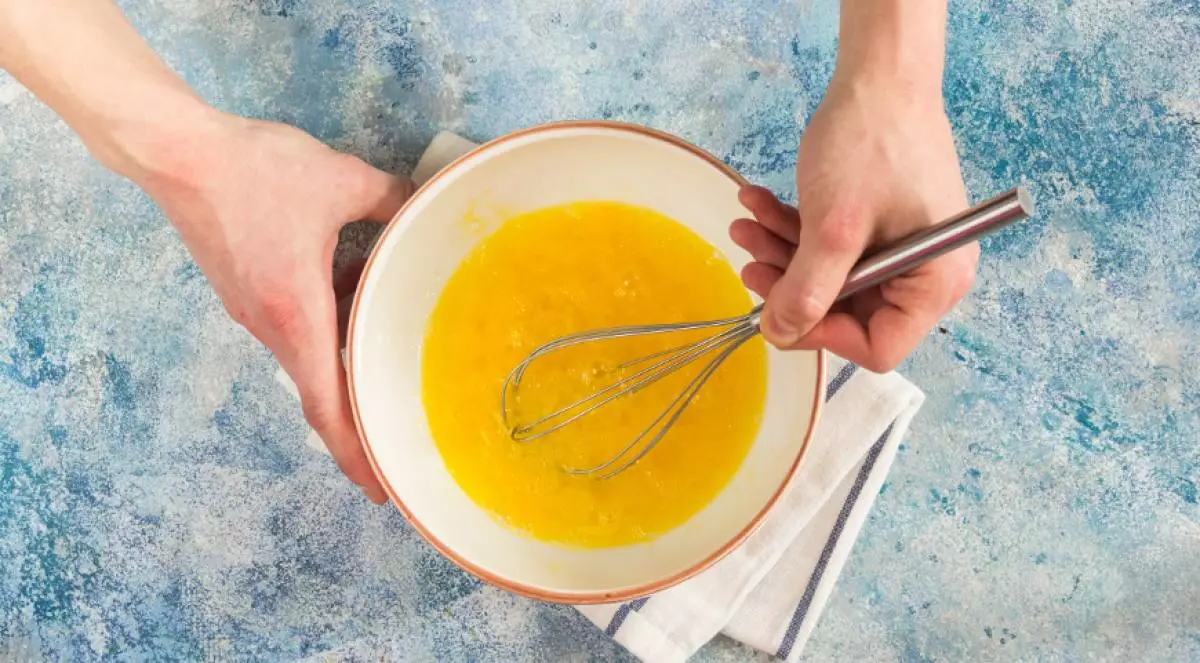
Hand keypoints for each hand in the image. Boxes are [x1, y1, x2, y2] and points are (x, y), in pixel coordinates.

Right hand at [137, 111, 410, 502]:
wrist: (177, 154)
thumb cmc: (253, 171)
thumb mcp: (341, 181)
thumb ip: (391, 200)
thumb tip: (419, 205)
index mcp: (296, 316)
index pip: (328, 406)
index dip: (355, 453)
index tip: (379, 488)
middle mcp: (269, 327)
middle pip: (321, 389)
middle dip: (361, 412)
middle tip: (403, 426)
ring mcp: (250, 311)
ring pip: (310, 351)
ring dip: (346, 346)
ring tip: (384, 320)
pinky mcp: (243, 292)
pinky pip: (293, 323)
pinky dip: (327, 315)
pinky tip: (347, 272)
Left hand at [730, 78, 976, 371]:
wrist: (880, 75)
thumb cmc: (872, 143)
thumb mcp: (833, 229)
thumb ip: (807, 291)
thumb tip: (779, 335)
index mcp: (935, 284)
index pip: (876, 346)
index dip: (821, 335)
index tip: (777, 312)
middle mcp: (927, 274)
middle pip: (847, 311)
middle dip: (790, 285)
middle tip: (748, 263)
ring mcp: (904, 248)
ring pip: (831, 276)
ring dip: (783, 253)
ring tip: (745, 225)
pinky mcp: (881, 225)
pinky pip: (833, 245)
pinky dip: (795, 229)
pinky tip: (761, 205)